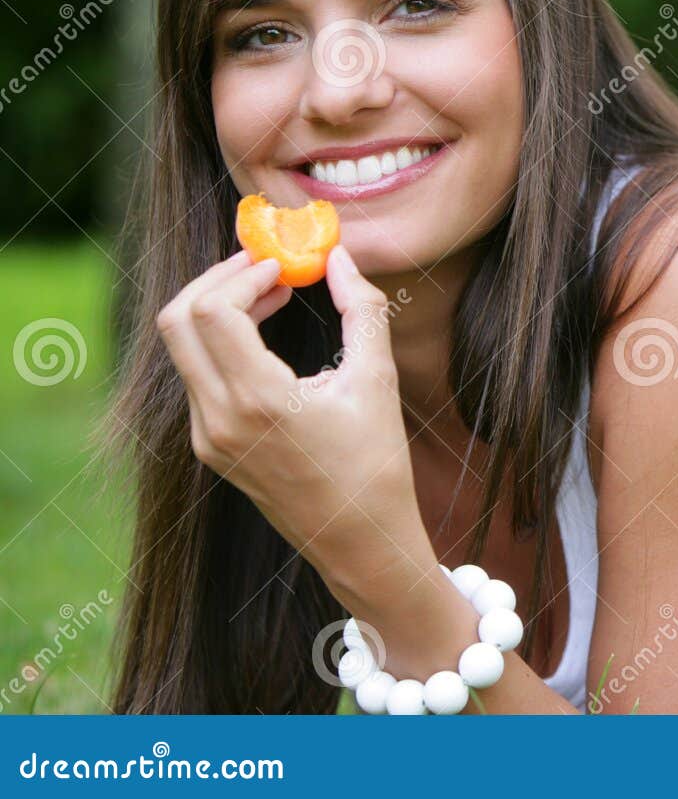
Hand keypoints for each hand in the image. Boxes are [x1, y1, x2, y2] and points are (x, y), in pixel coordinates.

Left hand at [156, 244, 434, 599]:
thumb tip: (341, 257)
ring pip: (183, 348)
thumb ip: (361, 309)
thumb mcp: (377, 379)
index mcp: (256, 401)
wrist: (359, 541)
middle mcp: (218, 419)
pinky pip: (199, 376)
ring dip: (219, 309)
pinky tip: (265, 337)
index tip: (284, 264)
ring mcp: (208, 436)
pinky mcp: (211, 447)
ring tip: (271, 295)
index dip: (245, 274)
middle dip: (217, 280)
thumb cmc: (376, 464)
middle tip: (263, 266)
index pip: (214, 310)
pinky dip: (222, 343)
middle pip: (178, 321)